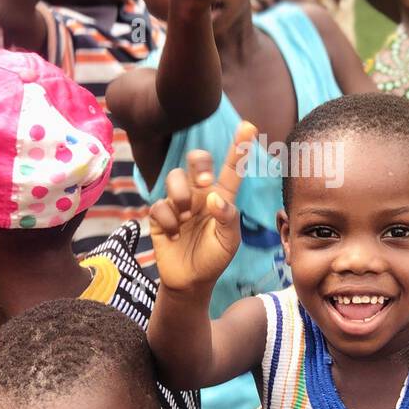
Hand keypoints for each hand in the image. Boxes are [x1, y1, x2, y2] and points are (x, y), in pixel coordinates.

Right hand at [151, 122, 255, 292]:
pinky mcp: (160, 215)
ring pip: (174, 177)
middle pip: (197, 161)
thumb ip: (228, 217)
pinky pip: (159, 205)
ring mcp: (178, 203)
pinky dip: (168, 220)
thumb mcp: (230, 241)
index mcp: (221, 197)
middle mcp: (199, 194)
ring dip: (180, 195)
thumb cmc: (214, 258)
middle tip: (204, 182)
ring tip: (186, 217)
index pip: (231, 169)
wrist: (190, 281)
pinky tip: (174, 234)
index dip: (239, 147)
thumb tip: (212, 197)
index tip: (249, 126)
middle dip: (199, 164)